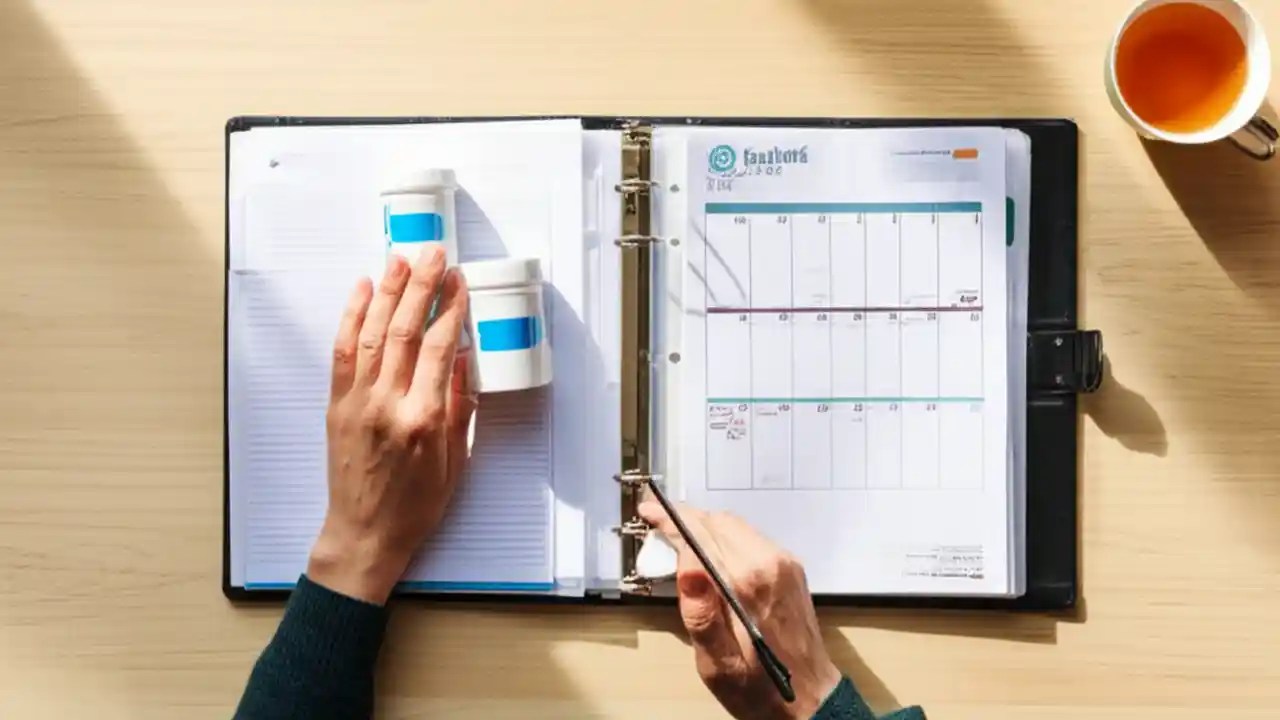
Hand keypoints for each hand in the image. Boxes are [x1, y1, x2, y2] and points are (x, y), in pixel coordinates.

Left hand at [307, 247, 476, 604]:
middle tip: (434, 254)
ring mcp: (357, 403)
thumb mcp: (455, 461)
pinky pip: (343, 352)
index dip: (452, 309)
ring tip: (400, 259)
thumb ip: (459, 407)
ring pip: (371, 333)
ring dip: (387, 292)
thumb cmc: (415, 505)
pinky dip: (351, 317)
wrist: (364, 534)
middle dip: (422, 286)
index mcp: (424, 420)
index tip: (460, 282)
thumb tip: (464, 359)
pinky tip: (363, 290)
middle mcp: (388, 405)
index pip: (440, 349)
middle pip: (405, 331)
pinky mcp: (336, 405)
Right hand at [638, 501, 840, 719]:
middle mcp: (770, 563)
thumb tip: (686, 566)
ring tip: (679, 539)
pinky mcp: (790, 568)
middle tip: (657, 524)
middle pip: (718, 523)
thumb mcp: (717, 664)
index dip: (671, 520)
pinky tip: (711, 554)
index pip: (701, 535)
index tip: (649, 511)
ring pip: (735, 526)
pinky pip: (751, 538)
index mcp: (747, 583)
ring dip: (705, 528)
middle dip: (686, 520)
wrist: (809, 698)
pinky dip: (725, 538)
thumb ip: (700, 614)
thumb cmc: (759, 688)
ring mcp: (784, 563)